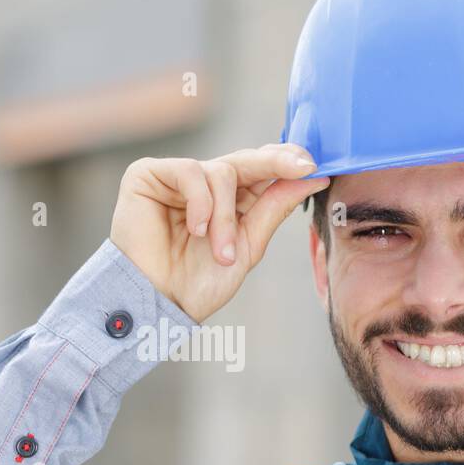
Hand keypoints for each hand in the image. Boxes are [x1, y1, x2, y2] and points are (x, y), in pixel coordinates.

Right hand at [108, 143, 329, 322]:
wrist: (158, 304)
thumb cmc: (198, 283)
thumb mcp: (248, 245)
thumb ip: (275, 207)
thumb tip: (312, 176)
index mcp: (228, 200)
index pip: (259, 170)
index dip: (286, 162)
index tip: (315, 165)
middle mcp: (203, 185)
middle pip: (246, 160)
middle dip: (275, 164)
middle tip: (303, 166)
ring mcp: (175, 178)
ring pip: (220, 172)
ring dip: (226, 215)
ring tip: (220, 250)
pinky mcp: (148, 175)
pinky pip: (189, 172)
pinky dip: (200, 202)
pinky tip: (196, 229)